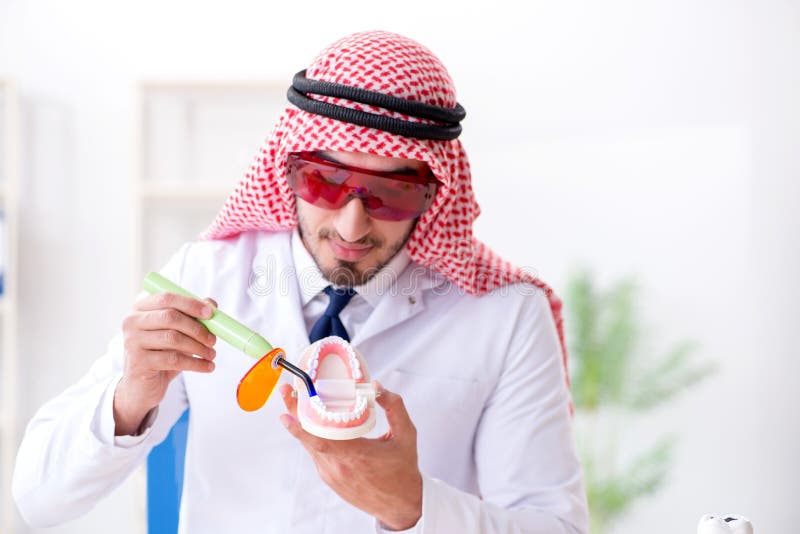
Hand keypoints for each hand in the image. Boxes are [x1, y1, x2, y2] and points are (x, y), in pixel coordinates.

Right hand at [113, 292, 217, 435]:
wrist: (142, 387)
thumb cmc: (161, 355)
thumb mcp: (177, 333)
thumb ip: (191, 316)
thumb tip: (211, 302)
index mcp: (140, 308)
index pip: (167, 298)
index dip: (191, 304)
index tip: (211, 313)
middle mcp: (131, 322)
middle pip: (171, 317)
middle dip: (197, 328)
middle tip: (213, 340)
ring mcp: (132, 342)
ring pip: (173, 338)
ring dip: (198, 347)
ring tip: (211, 354)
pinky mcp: (138, 362)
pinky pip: (173, 360)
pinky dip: (195, 363)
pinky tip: (207, 366)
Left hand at [280, 382, 422, 530]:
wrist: (401, 504)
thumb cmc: (404, 469)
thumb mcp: (406, 434)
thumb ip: (394, 407)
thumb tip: (375, 386)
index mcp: (356, 455)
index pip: (321, 440)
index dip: (300, 427)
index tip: (286, 412)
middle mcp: (339, 467)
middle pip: (309, 438)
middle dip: (295, 413)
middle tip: (287, 392)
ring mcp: (332, 475)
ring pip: (311, 445)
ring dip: (303, 424)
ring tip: (298, 402)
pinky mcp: (330, 479)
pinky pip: (317, 454)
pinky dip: (313, 437)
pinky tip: (315, 423)